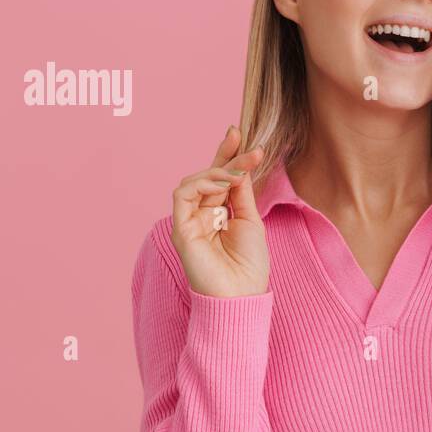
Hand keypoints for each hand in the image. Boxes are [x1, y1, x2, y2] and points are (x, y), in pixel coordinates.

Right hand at [171, 126, 269, 297]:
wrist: (241, 296)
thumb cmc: (249, 265)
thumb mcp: (250, 221)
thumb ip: (241, 193)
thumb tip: (240, 166)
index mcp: (220, 213)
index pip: (220, 178)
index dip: (227, 156)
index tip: (239, 134)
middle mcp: (202, 214)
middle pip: (207, 176)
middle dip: (225, 156)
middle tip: (243, 141)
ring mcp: (189, 221)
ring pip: (193, 182)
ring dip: (216, 170)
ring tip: (237, 172)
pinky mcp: (180, 228)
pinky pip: (182, 195)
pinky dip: (201, 183)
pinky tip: (220, 182)